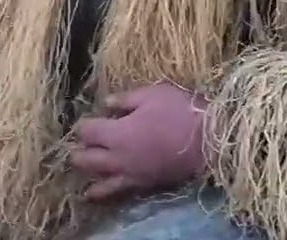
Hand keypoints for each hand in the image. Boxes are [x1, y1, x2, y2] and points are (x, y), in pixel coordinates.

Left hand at [71, 82, 208, 200]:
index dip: (84, 124)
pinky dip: (102, 192)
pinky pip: (116, 191)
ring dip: (87, 174)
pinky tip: (97, 191)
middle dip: (78, 150)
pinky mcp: (142, 184)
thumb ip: (126, 99)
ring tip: (83, 169)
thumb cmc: (181, 112)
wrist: (208, 142)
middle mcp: (117, 158)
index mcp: (117, 133)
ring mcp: (129, 174)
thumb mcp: (153, 94)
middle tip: (80, 144)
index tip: (88, 119)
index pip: (87, 131)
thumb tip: (106, 103)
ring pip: (96, 181)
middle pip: (85, 158)